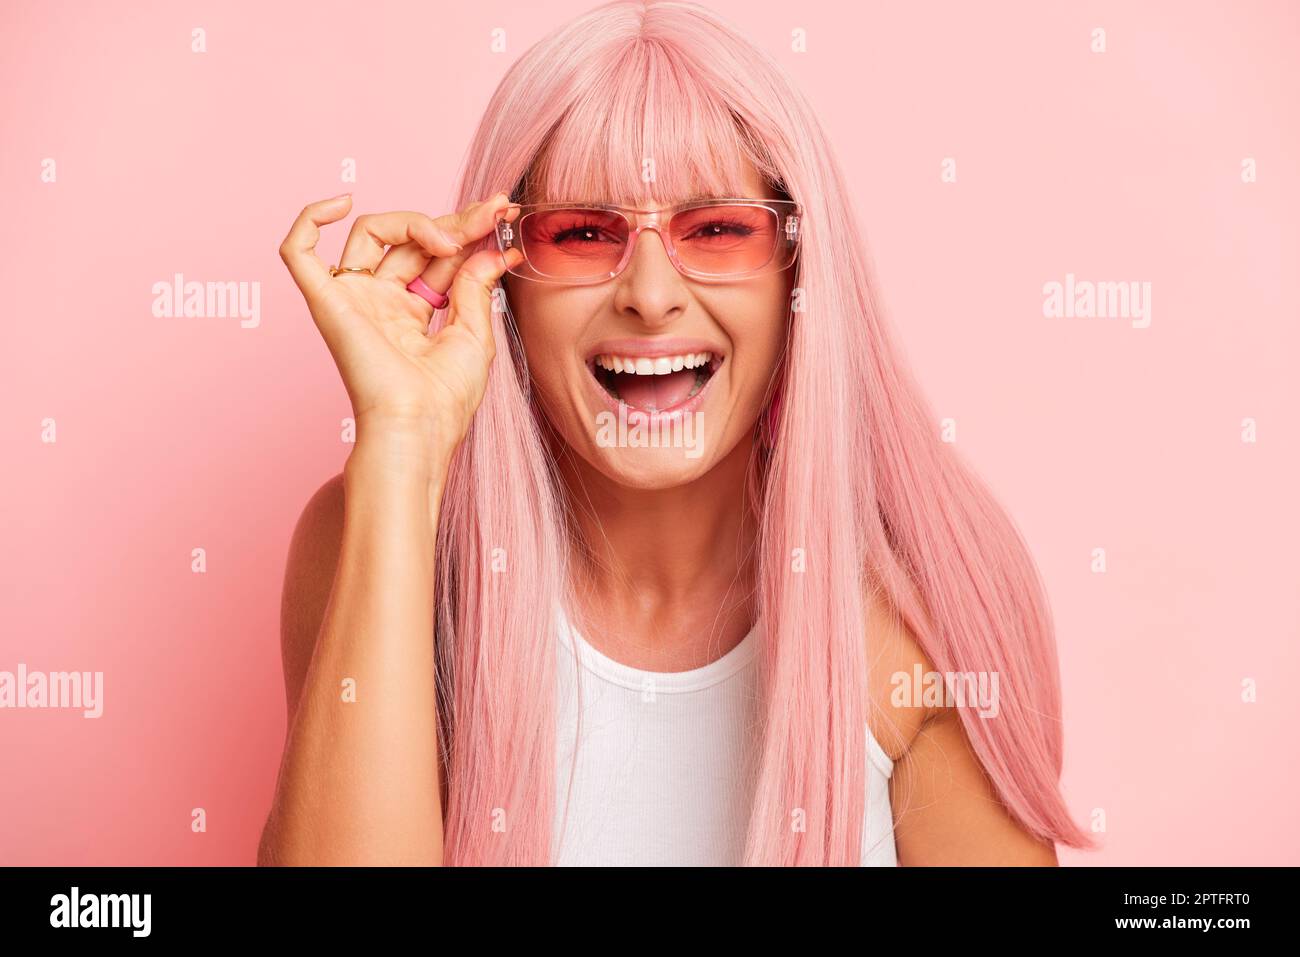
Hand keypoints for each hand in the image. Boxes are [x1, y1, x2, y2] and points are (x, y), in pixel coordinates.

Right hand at [278, 192, 524, 457]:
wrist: (420, 425)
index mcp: (412, 313)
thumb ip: (475, 286)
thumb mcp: (475, 334)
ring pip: (371, 232)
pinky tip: (339, 203)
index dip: (469, 234)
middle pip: (410, 239)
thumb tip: (488, 250)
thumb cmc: (446, 399)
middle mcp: (380, 302)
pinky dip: (308, 219)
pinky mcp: (327, 302)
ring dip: (415, 220)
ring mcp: (353, 299)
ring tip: (450, 238)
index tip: (504, 218)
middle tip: (492, 212)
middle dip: (454, 221)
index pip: (437, 256)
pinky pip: (298, 252)